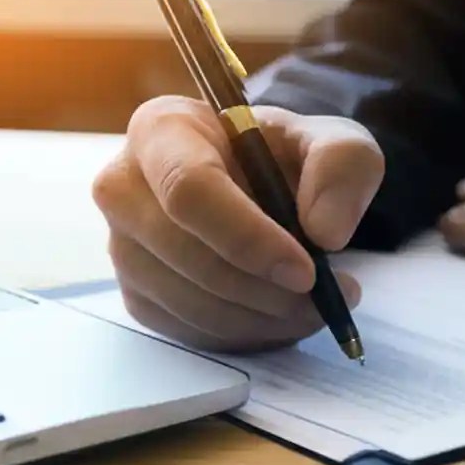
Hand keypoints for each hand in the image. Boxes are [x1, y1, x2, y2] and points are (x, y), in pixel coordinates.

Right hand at [91, 96, 383, 352]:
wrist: (259, 186)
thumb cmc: (282, 157)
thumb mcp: (333, 141)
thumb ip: (343, 166)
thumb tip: (325, 232)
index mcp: (161, 129)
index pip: (188, 188)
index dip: (247, 237)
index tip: (305, 270)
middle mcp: (123, 186)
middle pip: (184, 252)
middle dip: (261, 287)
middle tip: (322, 297)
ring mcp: (121, 244)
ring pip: (186, 300)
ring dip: (259, 316)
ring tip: (311, 305)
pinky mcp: (135, 292)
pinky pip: (185, 330)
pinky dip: (241, 335)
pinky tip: (276, 314)